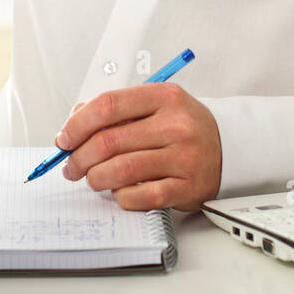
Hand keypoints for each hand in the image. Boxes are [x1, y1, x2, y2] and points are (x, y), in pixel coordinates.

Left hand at [55, 83, 221, 211]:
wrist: (228, 147)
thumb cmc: (182, 126)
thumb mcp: (154, 104)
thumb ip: (115, 109)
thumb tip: (73, 121)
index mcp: (164, 97)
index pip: (108, 105)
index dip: (78, 124)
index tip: (64, 138)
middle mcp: (176, 125)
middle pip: (109, 141)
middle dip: (79, 157)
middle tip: (71, 166)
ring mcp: (184, 157)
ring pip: (121, 170)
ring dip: (95, 178)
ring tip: (92, 179)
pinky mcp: (187, 188)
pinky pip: (140, 197)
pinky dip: (121, 197)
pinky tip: (119, 191)